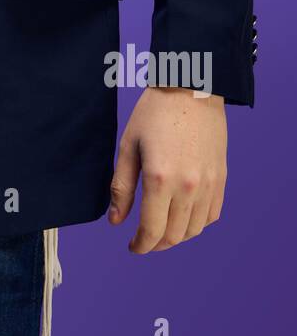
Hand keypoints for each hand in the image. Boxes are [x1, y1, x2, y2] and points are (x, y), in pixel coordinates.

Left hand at [108, 86, 226, 251]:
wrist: (191, 88)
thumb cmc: (154, 113)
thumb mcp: (128, 146)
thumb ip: (122, 187)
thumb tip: (116, 221)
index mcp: (160, 179)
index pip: (152, 230)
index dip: (141, 245)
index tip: (132, 247)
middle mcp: (187, 187)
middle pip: (174, 235)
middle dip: (156, 245)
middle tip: (144, 241)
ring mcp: (208, 184)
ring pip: (194, 229)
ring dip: (176, 237)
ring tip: (162, 231)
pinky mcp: (220, 178)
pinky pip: (212, 214)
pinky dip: (197, 224)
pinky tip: (183, 217)